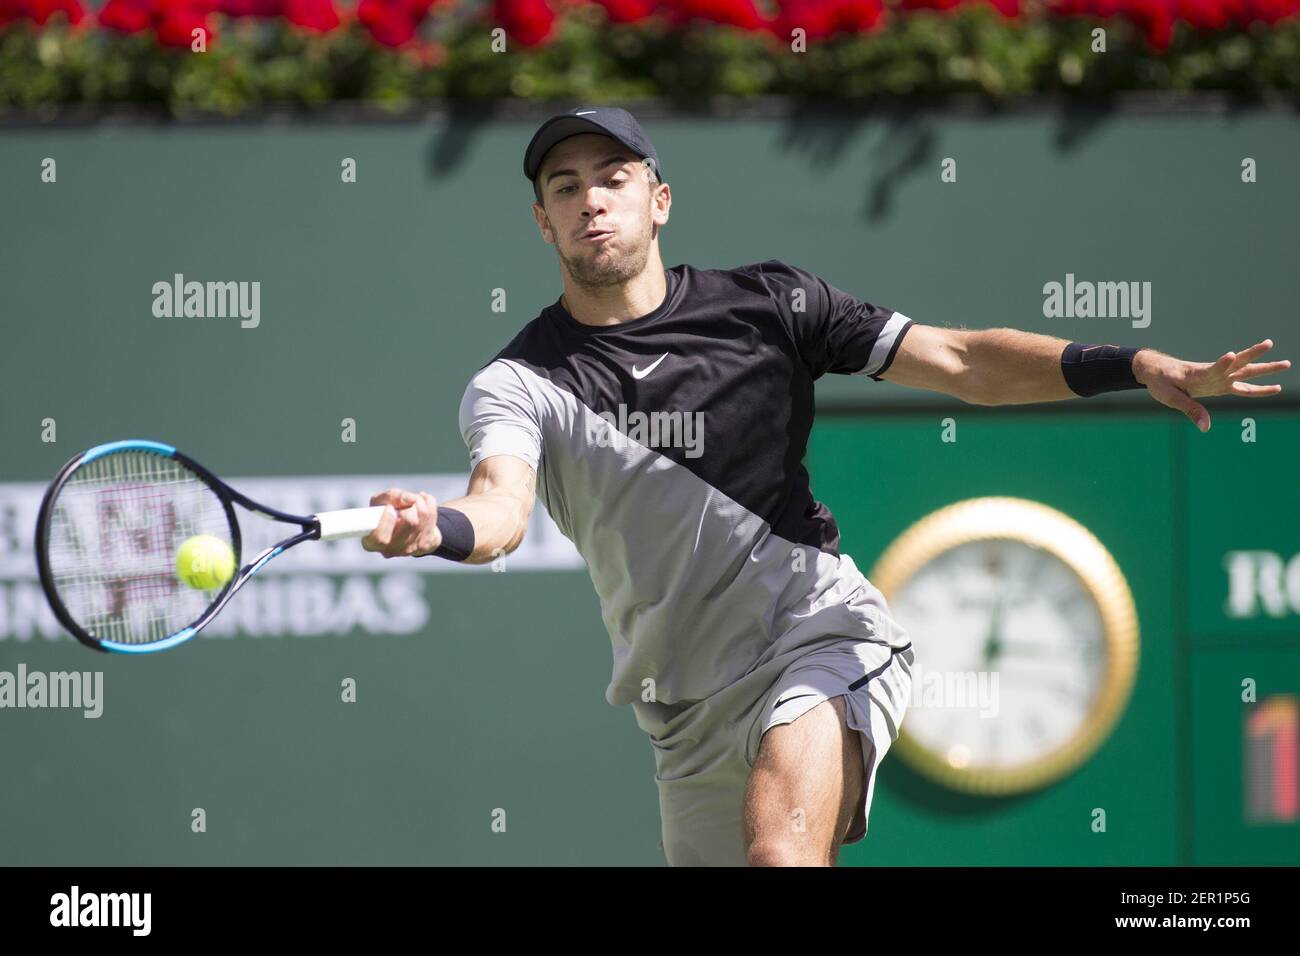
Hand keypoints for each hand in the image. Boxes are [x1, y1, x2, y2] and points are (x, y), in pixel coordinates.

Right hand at [360, 488, 442, 557]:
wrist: (408, 524)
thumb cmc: (388, 512)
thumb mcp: (381, 501)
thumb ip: (391, 497)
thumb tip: (410, 499)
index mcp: (372, 542)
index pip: (380, 538)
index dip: (387, 521)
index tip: (389, 508)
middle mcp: (391, 550)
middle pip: (410, 521)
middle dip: (409, 505)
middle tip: (405, 503)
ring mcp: (410, 549)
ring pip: (423, 516)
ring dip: (419, 502)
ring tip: (414, 501)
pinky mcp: (425, 545)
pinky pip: (432, 515)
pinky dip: (429, 503)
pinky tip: (423, 504)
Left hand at [1135, 340, 1289, 432]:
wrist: (1155, 370)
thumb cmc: (1160, 382)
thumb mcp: (1170, 397)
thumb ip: (1190, 410)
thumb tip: (1206, 427)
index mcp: (1197, 374)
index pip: (1212, 368)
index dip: (1221, 364)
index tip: (1230, 355)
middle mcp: (1212, 373)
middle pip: (1237, 364)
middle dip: (1254, 356)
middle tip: (1269, 344)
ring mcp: (1218, 378)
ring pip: (1244, 372)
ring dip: (1265, 368)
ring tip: (1287, 363)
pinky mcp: (1219, 384)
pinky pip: (1241, 386)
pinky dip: (1257, 388)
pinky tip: (1274, 387)